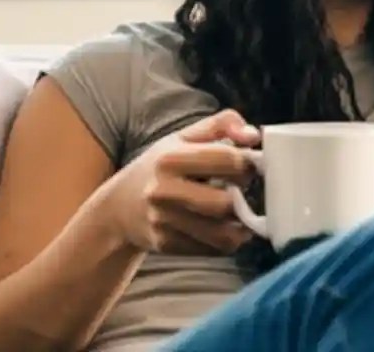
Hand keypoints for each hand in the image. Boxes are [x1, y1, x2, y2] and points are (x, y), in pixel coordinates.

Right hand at [96, 109, 260, 254]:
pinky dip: (228, 239)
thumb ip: (223, 124)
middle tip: (243, 190)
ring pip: (224, 233)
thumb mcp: (185, 136)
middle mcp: (163, 191)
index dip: (249, 163)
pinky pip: (215, 249)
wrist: (119, 207)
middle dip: (244, 196)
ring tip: (239, 210)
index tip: (249, 165)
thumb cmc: (161, 166)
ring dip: (241, 223)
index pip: (228, 160)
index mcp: (170, 158)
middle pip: (226, 203)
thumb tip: (254, 136)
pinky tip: (224, 225)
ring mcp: (163, 221)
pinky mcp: (167, 244)